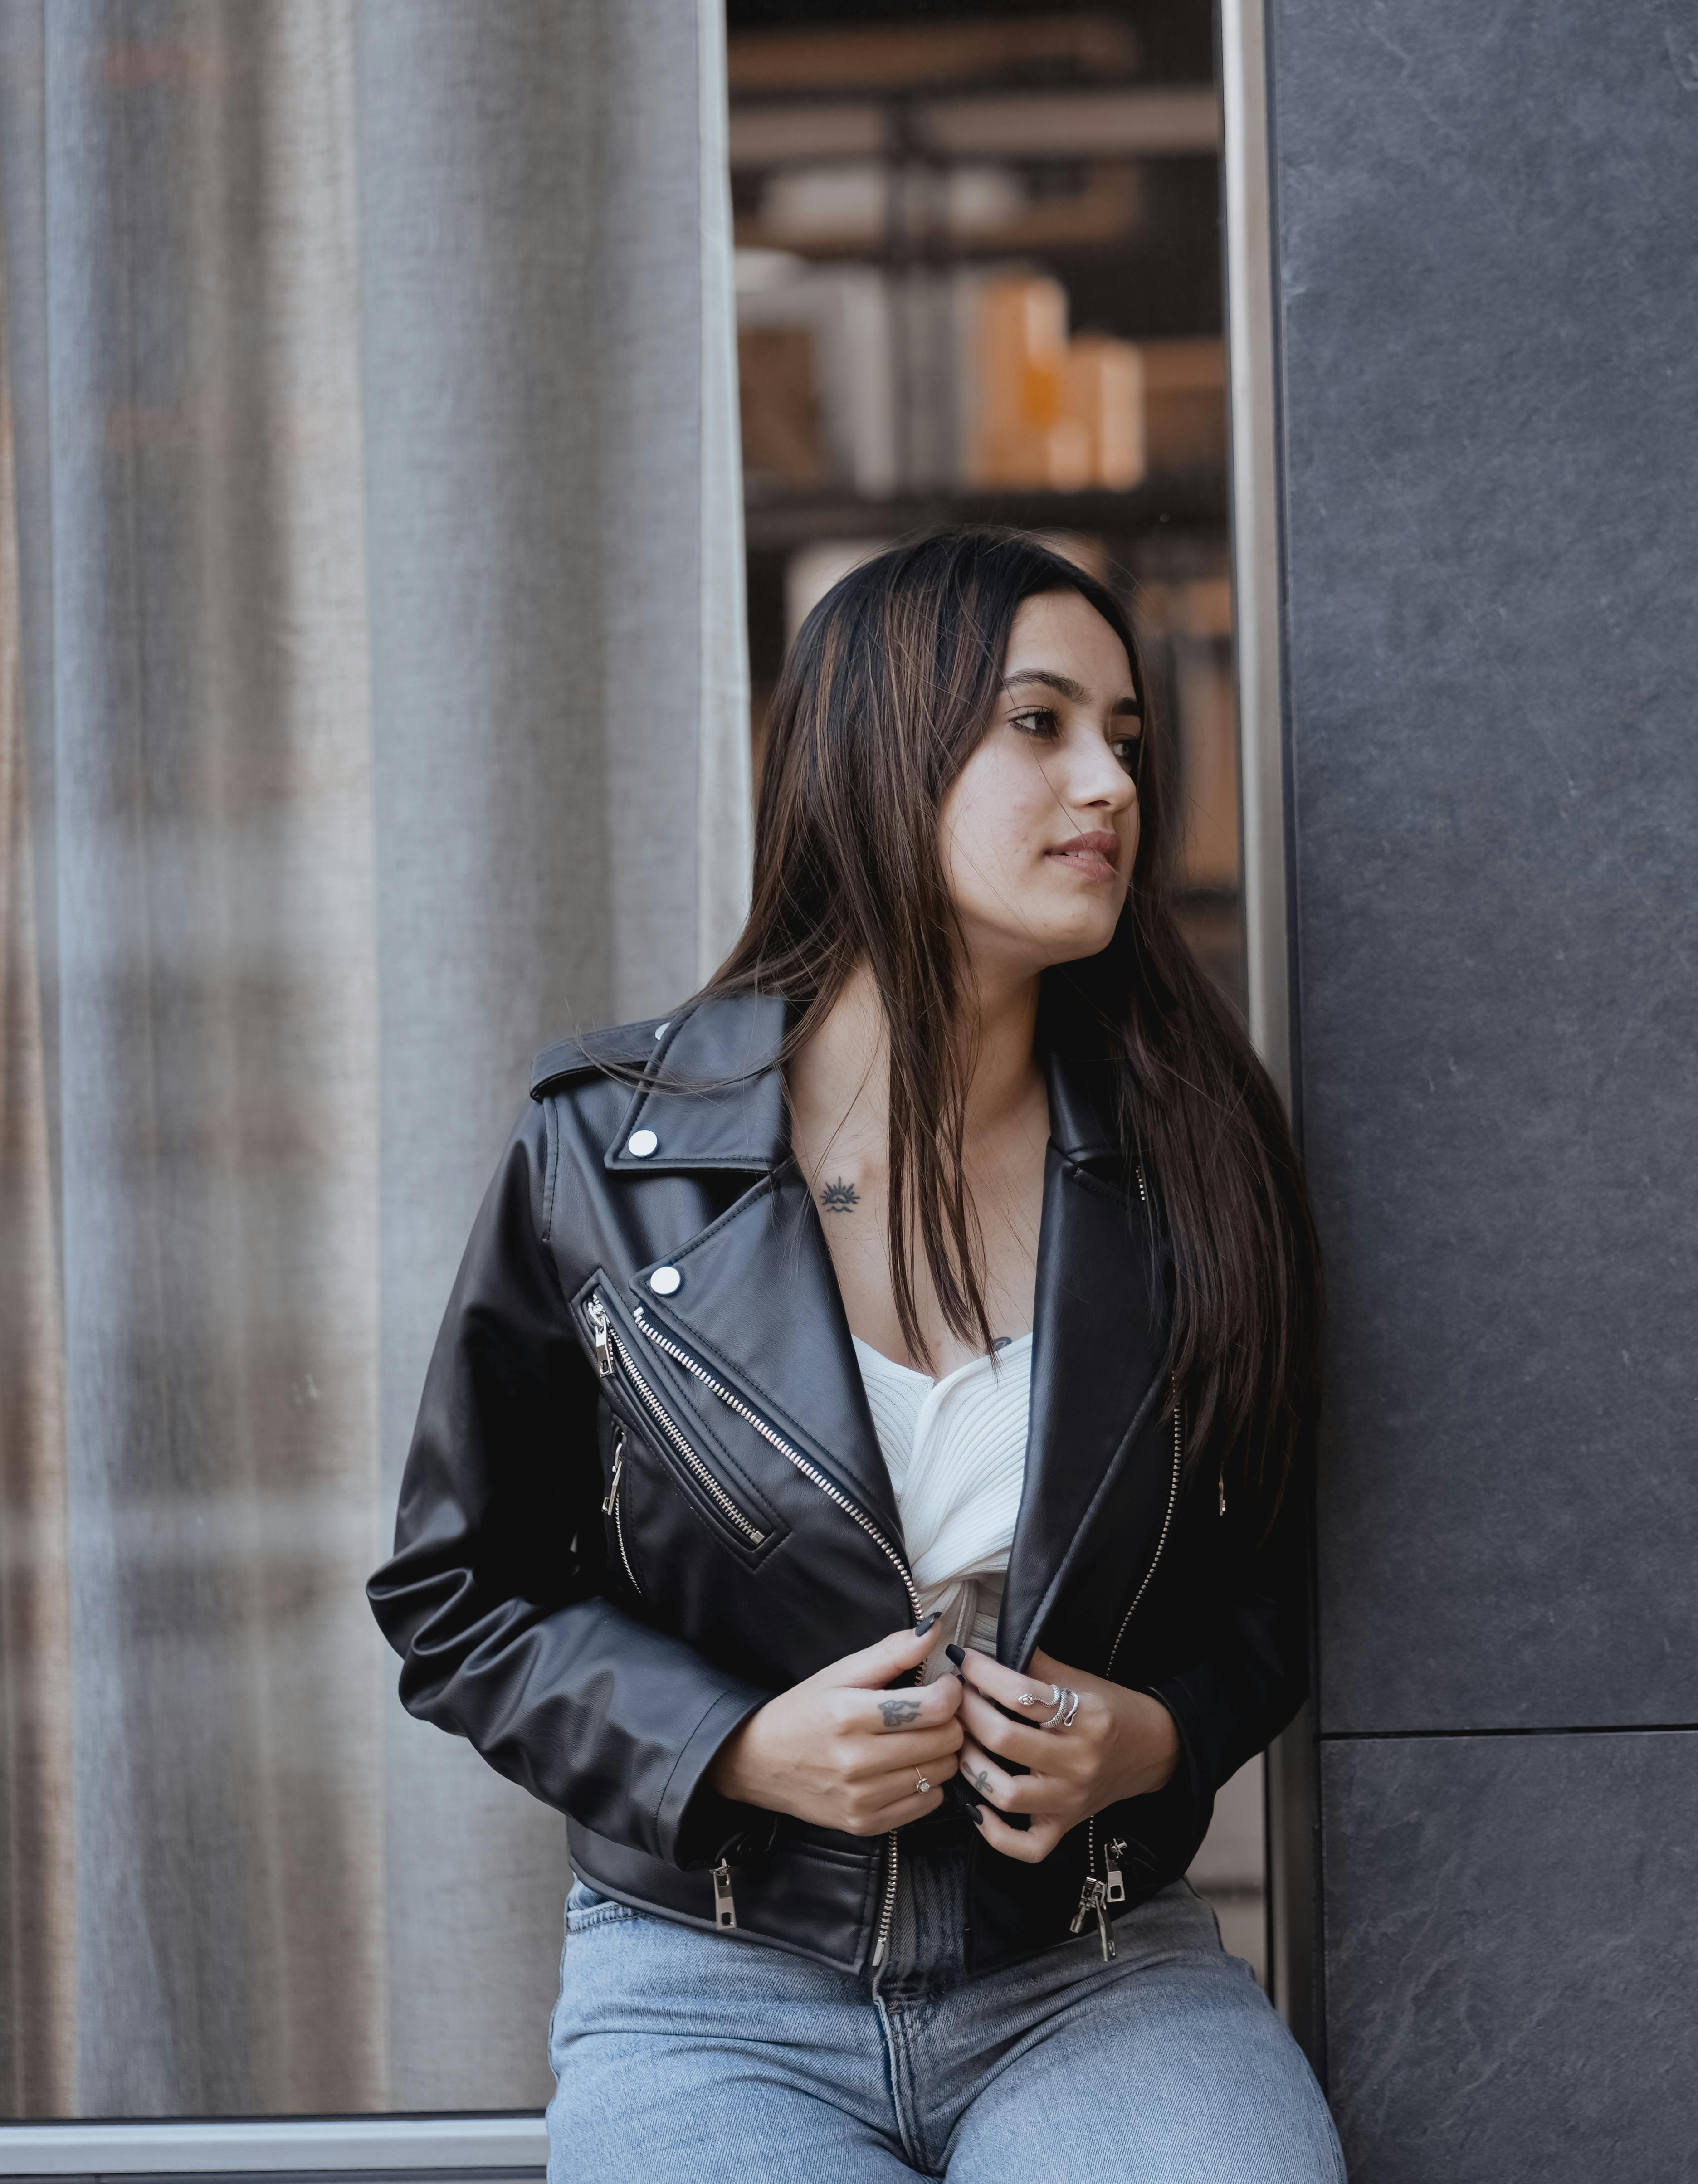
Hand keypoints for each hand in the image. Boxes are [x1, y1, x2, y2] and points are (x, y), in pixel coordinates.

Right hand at [707, 1621, 962, 1835]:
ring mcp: (862, 1798)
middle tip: (934, 1712)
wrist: (758, 1762)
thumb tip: (935, 1630)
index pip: (933, 1708)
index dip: (950, 1692)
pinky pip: (927, 1804)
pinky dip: (928, 1784)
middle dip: (949, 1721)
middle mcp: (857, 1761)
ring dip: (941, 1753)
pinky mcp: (865, 1824)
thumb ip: (891, 1652)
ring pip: (942, 1773)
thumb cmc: (804, 1711)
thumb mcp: (841, 1672)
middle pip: (945, 1741)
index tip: (944, 1685)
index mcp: (850, 1715)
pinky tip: (908, 1767)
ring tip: (921, 1738)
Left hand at [954, 1644, 1179, 1864]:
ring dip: (971, 1764)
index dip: (982, 1672)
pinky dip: (994, 1832)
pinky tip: (975, 1806)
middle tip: (955, 1699)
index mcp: (1086, 1718)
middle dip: (968, 1713)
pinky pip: (1025, 1846)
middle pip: (1004, 1740)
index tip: (962, 1659)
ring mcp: (1070, 1799)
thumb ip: (1036, 1664)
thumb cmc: (1114, 1710)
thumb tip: (987, 1652)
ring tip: (961, 1743)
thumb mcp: (1081, 1680)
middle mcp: (1078, 1762)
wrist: (1154, 1749)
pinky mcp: (1065, 1826)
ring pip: (1005, 1793)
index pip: (1021, 1693)